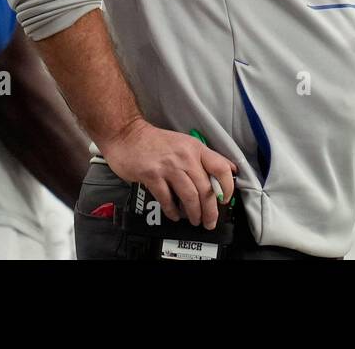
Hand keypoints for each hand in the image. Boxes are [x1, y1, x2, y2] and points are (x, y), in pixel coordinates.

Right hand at [98, 118, 236, 229]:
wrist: (127, 134)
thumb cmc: (155, 141)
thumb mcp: (184, 143)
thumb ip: (203, 157)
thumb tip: (226, 170)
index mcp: (195, 148)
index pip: (220, 167)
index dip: (227, 187)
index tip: (226, 199)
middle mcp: (185, 156)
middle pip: (206, 188)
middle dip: (210, 210)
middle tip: (210, 221)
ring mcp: (168, 166)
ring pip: (190, 196)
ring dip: (194, 213)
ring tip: (194, 220)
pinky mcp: (152, 175)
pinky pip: (167, 199)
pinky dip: (173, 211)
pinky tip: (175, 215)